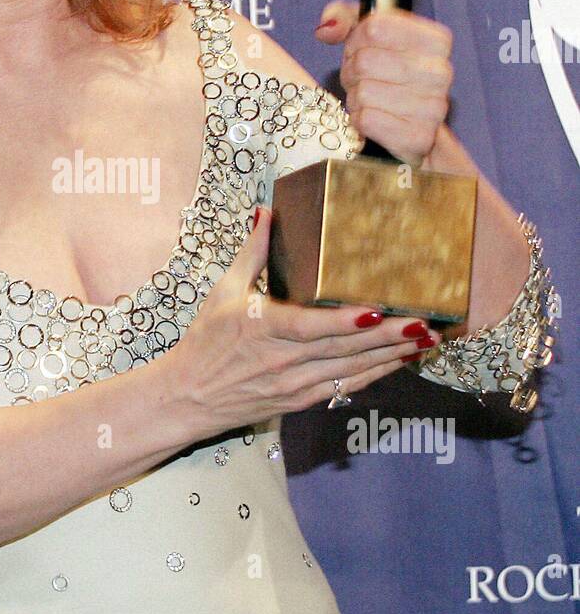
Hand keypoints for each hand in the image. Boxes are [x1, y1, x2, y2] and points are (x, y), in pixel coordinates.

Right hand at [167, 207, 438, 441]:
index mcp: (263, 328)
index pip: (309, 326)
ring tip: (425, 341)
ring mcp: (295, 384)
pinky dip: (375, 375)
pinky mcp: (300, 400)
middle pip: (343, 348)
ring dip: (391, 356)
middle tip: (425, 324)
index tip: (374, 310)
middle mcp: (284, 360)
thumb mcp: (224, 291)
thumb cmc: (205, 342)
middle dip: (387, 337)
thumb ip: (252, 252)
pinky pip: (345, 387)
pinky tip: (399, 362)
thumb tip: (266, 213)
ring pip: (351, 369)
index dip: (343, 322)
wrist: (188, 397)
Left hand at [315, 0, 452, 167]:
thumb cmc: (387, 76)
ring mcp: (433, 107)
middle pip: (365, 61)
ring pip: (364, 91)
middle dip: (352, 70)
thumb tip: (327, 29)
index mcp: (437, 41)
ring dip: (356, 97)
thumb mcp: (368, 37)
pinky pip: (366, 119)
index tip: (363, 49)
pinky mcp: (417, 137)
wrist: (408, 128)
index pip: (374, 27)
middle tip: (363, 78)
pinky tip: (374, 118)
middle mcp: (441, 72)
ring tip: (370, 99)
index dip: (356, 40)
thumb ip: (345, 19)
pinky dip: (359, 120)